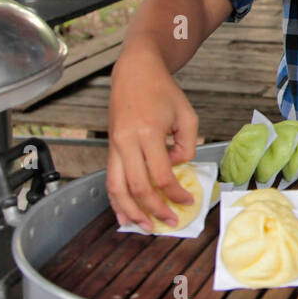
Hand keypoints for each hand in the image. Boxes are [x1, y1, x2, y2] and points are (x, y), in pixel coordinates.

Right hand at [106, 47, 199, 231]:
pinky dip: (115, 200)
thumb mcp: (187, 114)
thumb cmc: (163, 91)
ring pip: (117, 187)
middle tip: (170, 222)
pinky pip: (110, 179)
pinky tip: (123, 214)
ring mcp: (114, 145)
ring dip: (131, 211)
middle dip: (154, 209)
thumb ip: (188, 145)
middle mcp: (126, 141)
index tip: (188, 201)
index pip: (161, 174)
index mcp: (148, 132)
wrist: (135, 72)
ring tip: (144, 227)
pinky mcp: (110, 147)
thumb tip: (176, 167)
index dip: (175, 193)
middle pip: (137, 186)